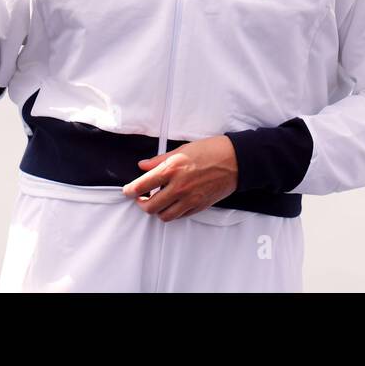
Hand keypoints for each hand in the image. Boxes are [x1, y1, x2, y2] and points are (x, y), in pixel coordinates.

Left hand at [123, 136, 238, 221]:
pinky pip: (179, 216)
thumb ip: (159, 160)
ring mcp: (190, 199)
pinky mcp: (199, 206)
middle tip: (141, 198)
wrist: (236, 160)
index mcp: (172, 169)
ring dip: (156, 211)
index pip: (142, 185)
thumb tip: (143, 166)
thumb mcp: (182, 149)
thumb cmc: (212, 150)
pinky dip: (172, 212)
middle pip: (150, 206)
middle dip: (141, 204)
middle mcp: (179, 187)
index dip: (130, 190)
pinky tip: (172, 203)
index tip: (127, 191)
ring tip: (156, 202)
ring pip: (164, 215)